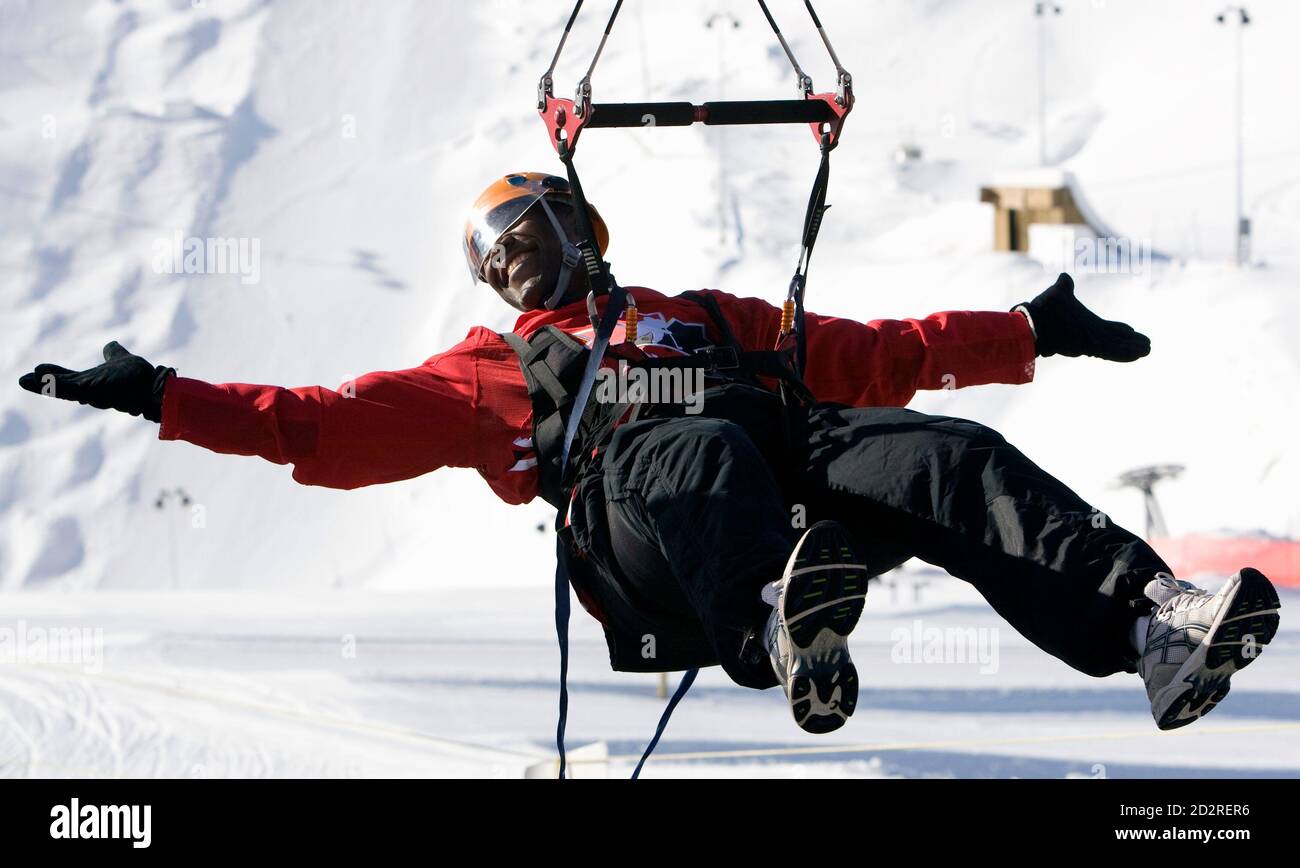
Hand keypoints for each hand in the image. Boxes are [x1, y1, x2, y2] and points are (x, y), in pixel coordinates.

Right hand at [17, 341, 174, 422]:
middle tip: (24, 380)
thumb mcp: (123, 361)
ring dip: (45, 385)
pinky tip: (40, 378)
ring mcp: (92, 392)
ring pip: (64, 389)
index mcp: (96, 383)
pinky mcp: (93, 391)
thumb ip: (115, 354)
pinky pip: (71, 388)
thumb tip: (110, 345)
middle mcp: (92, 390)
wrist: (156, 386)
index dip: (55, 375)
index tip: (39, 369)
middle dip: (45, 384)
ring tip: (25, 380)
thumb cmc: (142, 378)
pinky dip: (55, 385)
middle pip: (63, 387)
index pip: (71, 379)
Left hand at [1016, 273, 1150, 361]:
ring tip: (1147, 350)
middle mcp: (1090, 335)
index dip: (1119, 330)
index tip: (1132, 330)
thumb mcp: (1058, 294)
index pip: (1107, 328)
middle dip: (1131, 342)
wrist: (1032, 321)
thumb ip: (1064, 287)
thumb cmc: (1043, 310)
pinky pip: (1112, 352)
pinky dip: (1125, 353)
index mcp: (1085, 324)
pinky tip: (1139, 354)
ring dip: (1132, 349)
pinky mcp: (1089, 346)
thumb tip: (1064, 277)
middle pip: (1116, 340)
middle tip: (1147, 346)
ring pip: (1117, 347)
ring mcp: (1090, 342)